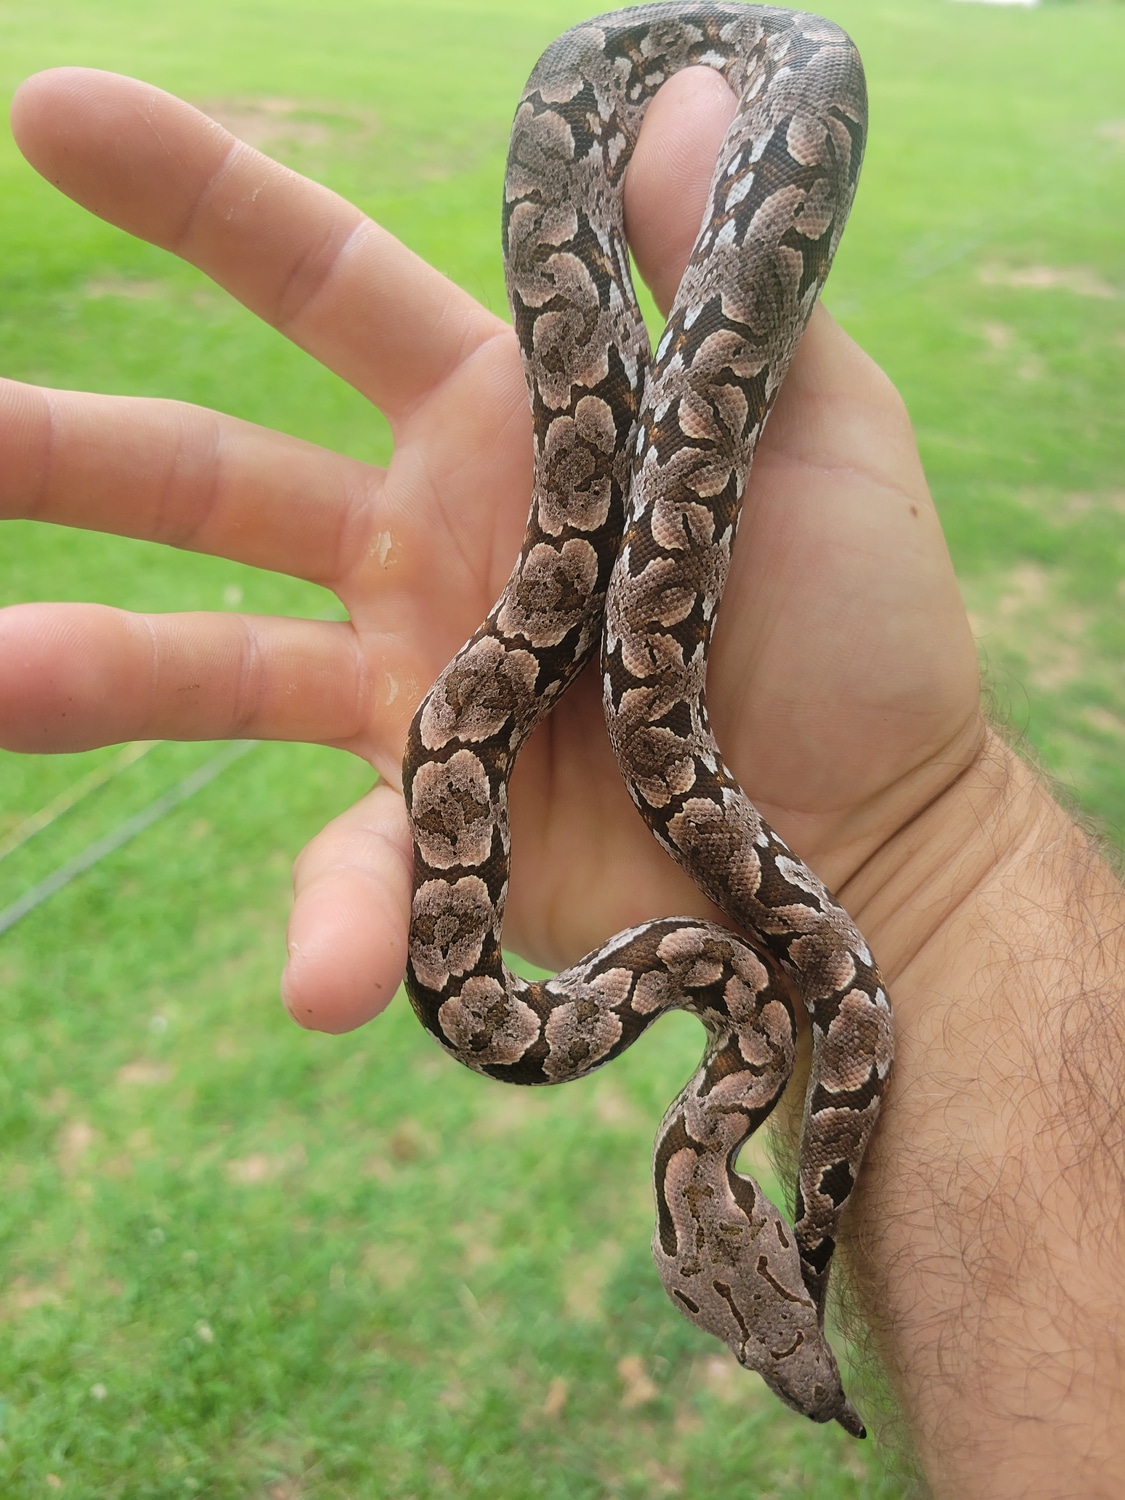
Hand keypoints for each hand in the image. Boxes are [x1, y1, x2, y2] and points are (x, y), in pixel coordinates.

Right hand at [0, 66, 980, 1032]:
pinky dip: (338, 925)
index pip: (323, 288)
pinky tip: (329, 981)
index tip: (59, 125)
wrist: (879, 839)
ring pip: (216, 668)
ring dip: (95, 674)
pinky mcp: (440, 830)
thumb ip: (710, 279)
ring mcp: (418, 690)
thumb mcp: (805, 423)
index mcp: (504, 426)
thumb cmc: (861, 632)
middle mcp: (432, 547)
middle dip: (71, 446)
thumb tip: (678, 87)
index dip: (196, 203)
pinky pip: (354, 874)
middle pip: (211, 474)